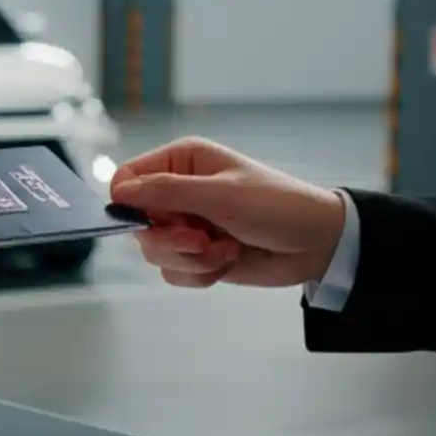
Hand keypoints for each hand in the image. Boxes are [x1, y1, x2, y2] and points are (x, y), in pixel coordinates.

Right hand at [109, 136, 345, 288]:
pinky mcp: (198, 254)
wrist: (318, 244)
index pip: (128, 180)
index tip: (157, 221)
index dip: (131, 205)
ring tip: (224, 250)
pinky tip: (228, 260)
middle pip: (138, 224)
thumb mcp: (220, 194)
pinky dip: (200, 273)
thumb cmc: (277, 205)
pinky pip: (175, 272)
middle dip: (170, 240)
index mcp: (181, 162)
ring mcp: (187, 224)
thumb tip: (118, 192)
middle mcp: (178, 191)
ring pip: (155, 252)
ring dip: (190, 259)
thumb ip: (166, 191)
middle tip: (201, 240)